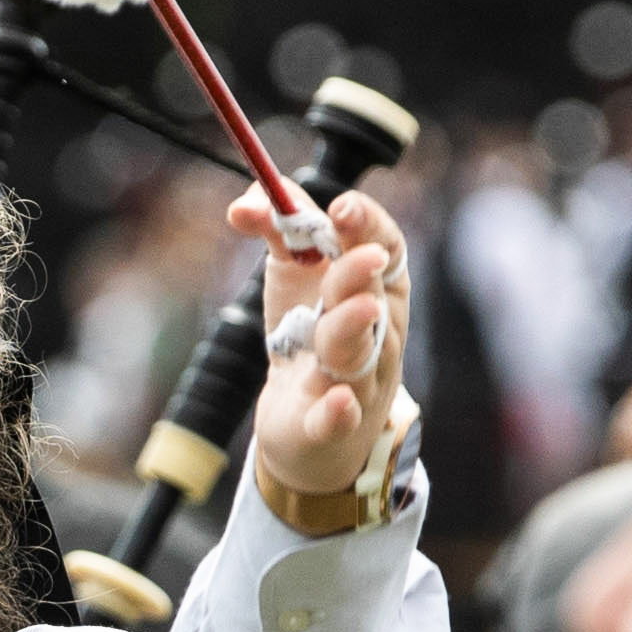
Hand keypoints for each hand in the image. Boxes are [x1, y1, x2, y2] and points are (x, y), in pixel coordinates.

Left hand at [236, 183, 410, 506]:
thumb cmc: (307, 335)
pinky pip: (340, 420)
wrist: (303, 426)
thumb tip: (245, 203)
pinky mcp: (330, 428)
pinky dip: (338, 412)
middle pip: (375, 298)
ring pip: (361, 355)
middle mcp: (376, 334)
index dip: (369, 226)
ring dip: (351, 330)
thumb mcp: (293, 275)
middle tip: (355, 257)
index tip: (341, 209)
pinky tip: (335, 401)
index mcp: (375, 288)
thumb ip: (276, 228)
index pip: (387, 247)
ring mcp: (357, 383)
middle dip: (361, 276)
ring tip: (342, 312)